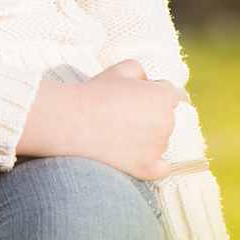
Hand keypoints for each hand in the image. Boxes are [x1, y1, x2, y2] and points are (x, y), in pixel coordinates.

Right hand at [16, 59, 184, 180]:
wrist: (71, 121)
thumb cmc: (94, 94)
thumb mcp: (119, 69)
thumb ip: (140, 70)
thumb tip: (147, 81)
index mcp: (162, 97)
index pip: (168, 94)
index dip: (150, 93)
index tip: (132, 98)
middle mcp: (166, 122)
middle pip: (165, 119)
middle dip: (149, 116)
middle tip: (121, 116)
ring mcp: (157, 147)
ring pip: (161, 142)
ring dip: (147, 139)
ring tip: (118, 134)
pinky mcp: (146, 168)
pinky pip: (162, 170)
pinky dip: (154, 165)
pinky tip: (139, 158)